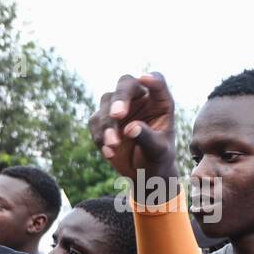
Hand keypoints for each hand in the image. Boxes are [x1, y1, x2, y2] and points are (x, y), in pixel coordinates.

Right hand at [90, 72, 178, 192]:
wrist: (143, 174)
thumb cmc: (158, 159)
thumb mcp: (158, 151)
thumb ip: (147, 138)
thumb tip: (130, 128)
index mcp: (158, 102)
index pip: (156, 82)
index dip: (151, 79)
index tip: (145, 79)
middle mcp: (138, 99)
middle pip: (125, 84)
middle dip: (120, 98)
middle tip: (117, 115)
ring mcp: (118, 109)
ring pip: (106, 102)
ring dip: (107, 124)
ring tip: (113, 145)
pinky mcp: (102, 122)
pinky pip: (95, 122)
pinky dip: (100, 137)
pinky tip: (109, 153)